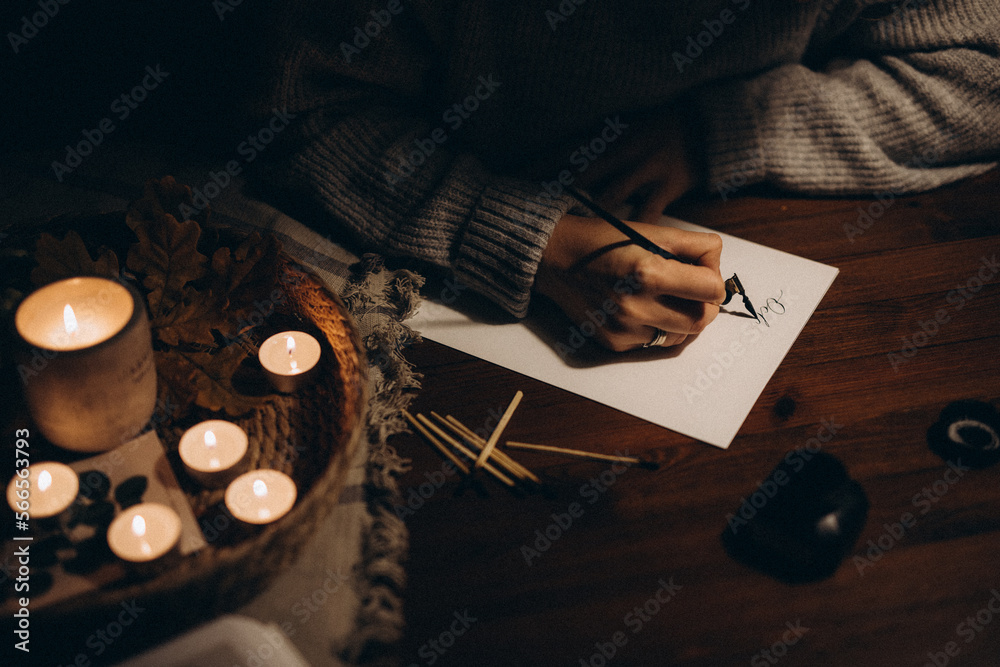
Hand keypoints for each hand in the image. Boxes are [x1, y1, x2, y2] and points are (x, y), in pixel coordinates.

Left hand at [522, 108, 698, 223]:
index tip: (513, 182)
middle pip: (580, 176)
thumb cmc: (662, 129)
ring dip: (589, 218)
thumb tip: (560, 166)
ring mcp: (645, 169)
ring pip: (609, 198)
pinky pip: (647, 214)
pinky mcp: (669, 185)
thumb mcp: (625, 130)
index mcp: (609, 137)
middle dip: (556, 195)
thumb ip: (596, 148)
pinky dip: (634, 234)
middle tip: (531, 215)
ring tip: (567, 240)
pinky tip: (620, 251)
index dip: (539, 167)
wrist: (707, 123)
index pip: (565, 152)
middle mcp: (623, 152)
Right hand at [534, 214, 724, 351]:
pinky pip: (653, 342)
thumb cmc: (604, 241)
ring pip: (680, 336)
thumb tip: (718, 265)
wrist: (556, 259)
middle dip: (705, 305)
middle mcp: (636, 306)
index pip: (712, 290)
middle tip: (693, 290)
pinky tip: (640, 308)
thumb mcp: (651, 231)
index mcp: (649, 272)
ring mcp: (624, 329)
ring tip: (665, 298)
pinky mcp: (614, 342)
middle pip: (701, 320)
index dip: (714, 279)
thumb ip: (694, 246)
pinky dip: (656, 327)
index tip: (702, 272)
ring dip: (682, 319)